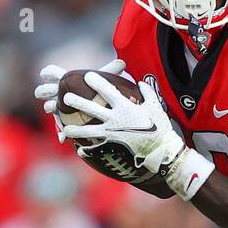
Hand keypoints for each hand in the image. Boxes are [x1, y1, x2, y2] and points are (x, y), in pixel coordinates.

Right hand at [33, 59, 125, 142]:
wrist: (97, 108)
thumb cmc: (97, 91)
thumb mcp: (103, 80)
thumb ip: (111, 70)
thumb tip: (123, 62)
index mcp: (66, 81)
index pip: (53, 73)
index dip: (47, 73)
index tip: (44, 74)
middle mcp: (60, 93)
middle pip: (45, 90)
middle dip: (44, 90)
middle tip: (44, 92)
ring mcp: (60, 108)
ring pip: (49, 107)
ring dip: (49, 107)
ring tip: (51, 108)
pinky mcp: (64, 122)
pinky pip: (60, 128)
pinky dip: (61, 133)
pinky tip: (63, 138)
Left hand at [59, 73, 186, 177]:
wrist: (162, 150)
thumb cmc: (161, 127)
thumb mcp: (156, 106)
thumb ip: (147, 92)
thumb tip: (140, 82)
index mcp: (125, 106)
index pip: (107, 90)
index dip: (96, 81)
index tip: (86, 75)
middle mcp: (115, 118)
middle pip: (91, 108)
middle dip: (77, 102)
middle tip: (65, 97)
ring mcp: (113, 133)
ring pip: (89, 130)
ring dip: (76, 129)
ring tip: (65, 127)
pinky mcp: (114, 146)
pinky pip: (98, 148)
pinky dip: (89, 151)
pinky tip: (81, 151)